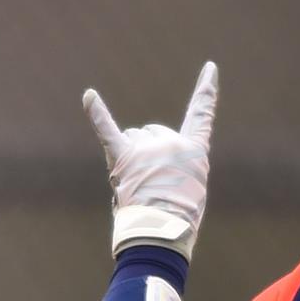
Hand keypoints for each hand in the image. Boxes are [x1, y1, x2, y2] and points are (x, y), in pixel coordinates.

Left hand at [82, 61, 218, 257]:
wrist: (162, 232)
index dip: (207, 91)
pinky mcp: (122, 157)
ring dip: (130, 158)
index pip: (202, 114)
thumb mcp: (191, 187)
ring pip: (131, 138)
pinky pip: (107, 130)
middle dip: (149, 154)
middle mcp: (171, 141)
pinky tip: (89, 95)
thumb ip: (175, 165)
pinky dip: (96, 113)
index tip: (210, 68)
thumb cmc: (179, 218)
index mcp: (194, 149)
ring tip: (137, 185)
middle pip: (153, 132)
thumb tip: (149, 162)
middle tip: (153, 185)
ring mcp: (146, 149)